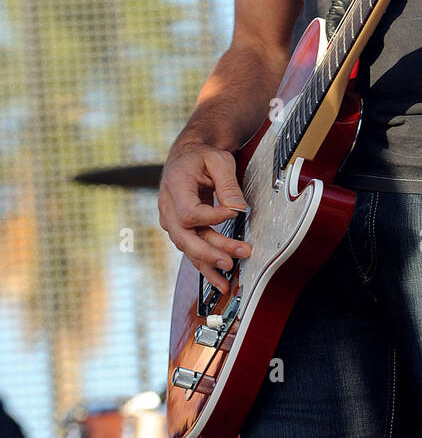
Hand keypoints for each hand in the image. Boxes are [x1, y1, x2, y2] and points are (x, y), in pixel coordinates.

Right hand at [158, 141, 250, 294]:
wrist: (187, 157)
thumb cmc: (202, 157)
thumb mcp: (219, 160)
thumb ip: (228, 184)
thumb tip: (238, 209)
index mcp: (175, 186)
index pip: (189, 213)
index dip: (212, 217)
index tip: (235, 211)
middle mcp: (168, 207)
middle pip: (184, 237)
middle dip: (210, 251)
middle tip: (233, 258)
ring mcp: (171, 221)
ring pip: (188, 248)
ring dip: (210, 263)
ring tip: (228, 280)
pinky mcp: (181, 229)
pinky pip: (191, 250)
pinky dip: (205, 266)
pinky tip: (219, 281)